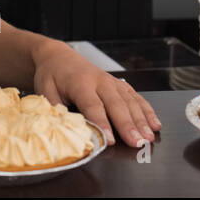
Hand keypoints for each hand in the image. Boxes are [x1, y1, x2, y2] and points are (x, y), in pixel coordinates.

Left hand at [31, 40, 160, 146]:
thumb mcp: (45, 90)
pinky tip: (154, 124)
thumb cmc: (52, 75)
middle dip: (128, 125)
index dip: (102, 124)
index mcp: (80, 82)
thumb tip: (63, 128)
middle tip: (137, 143)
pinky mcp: (119, 84)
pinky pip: (135, 96)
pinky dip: (146, 110)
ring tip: (148, 137)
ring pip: (129, 101)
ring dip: (141, 120)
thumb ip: (54, 109)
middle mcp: (99, 80)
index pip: (93, 106)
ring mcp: (111, 81)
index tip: (110, 141)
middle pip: (116, 104)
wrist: (59, 56)